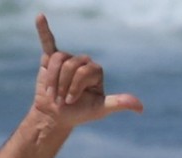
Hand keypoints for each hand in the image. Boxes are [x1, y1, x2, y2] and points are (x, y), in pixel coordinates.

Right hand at [33, 14, 142, 128]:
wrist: (56, 116)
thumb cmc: (80, 113)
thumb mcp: (100, 110)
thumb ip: (118, 104)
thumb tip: (141, 108)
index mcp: (95, 71)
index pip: (84, 71)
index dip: (75, 87)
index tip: (71, 101)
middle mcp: (83, 61)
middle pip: (71, 65)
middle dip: (64, 85)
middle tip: (62, 99)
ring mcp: (67, 60)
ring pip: (58, 60)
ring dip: (52, 80)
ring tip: (52, 93)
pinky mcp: (50, 59)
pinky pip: (48, 41)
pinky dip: (43, 30)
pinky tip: (40, 17)